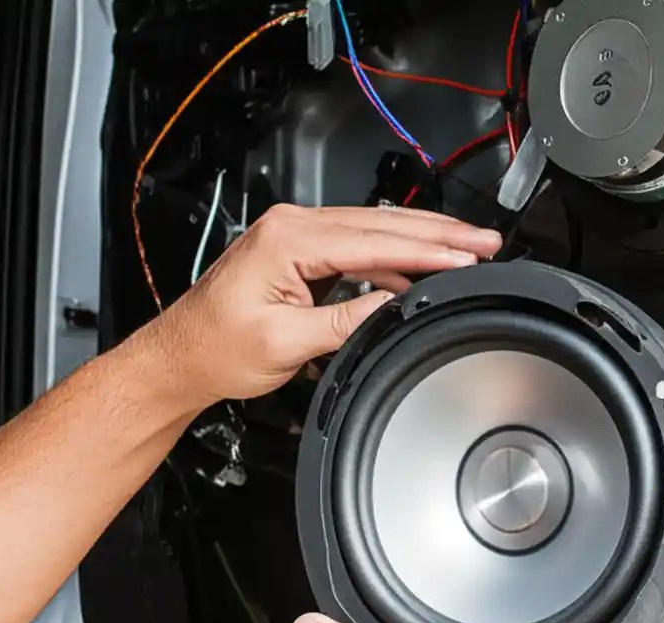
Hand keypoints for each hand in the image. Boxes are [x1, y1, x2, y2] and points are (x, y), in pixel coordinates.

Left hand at [129, 204, 501, 409]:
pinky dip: (394, 255)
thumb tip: (393, 306)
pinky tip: (421, 267)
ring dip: (422, 240)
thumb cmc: (214, 350)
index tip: (466, 254)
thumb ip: (344, 322)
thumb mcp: (285, 343)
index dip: (426, 248)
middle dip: (438, 232)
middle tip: (484, 240)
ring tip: (467, 249)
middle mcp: (291, 226)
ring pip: (374, 229)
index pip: (373, 240)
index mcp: (286, 240)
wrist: (179, 357)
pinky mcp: (298, 250)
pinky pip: (358, 245)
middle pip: (381, 223)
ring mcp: (295, 235)